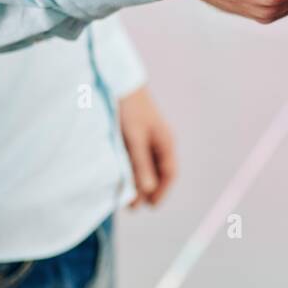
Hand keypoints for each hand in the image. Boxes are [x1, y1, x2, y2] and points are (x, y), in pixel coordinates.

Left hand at [118, 86, 175, 208]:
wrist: (118, 80)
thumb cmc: (128, 108)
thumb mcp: (134, 138)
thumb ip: (141, 164)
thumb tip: (149, 191)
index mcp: (165, 142)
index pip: (169, 173)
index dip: (161, 191)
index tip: (150, 206)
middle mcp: (159, 141)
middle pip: (157, 171)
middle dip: (147, 190)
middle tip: (133, 207)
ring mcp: (147, 137)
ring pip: (145, 165)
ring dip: (137, 181)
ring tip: (124, 196)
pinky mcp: (134, 133)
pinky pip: (135, 157)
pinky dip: (130, 169)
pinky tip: (119, 176)